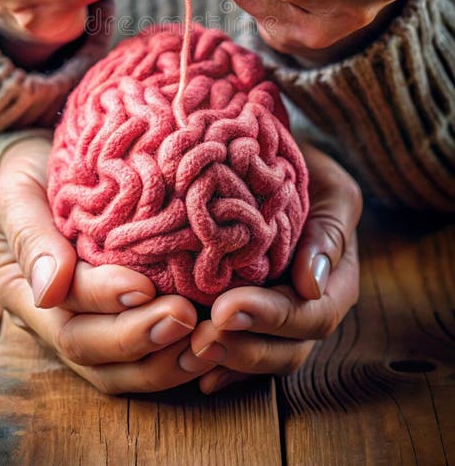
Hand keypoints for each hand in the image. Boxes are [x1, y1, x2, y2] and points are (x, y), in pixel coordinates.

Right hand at [0, 137, 216, 394]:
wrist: (52, 168)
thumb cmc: (33, 175)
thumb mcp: (18, 192)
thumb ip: (31, 235)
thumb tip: (49, 288)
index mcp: (23, 292)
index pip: (64, 311)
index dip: (104, 301)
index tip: (144, 285)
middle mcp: (53, 321)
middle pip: (93, 353)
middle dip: (141, 339)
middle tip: (186, 317)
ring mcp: (88, 328)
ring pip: (121, 371)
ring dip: (166, 363)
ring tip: (207, 341)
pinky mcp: (123, 325)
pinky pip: (147, 359)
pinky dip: (179, 358)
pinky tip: (213, 343)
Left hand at [177, 143, 362, 394]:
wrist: (274, 158)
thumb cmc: (307, 168)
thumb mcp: (331, 188)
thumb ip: (329, 231)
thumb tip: (312, 284)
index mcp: (336, 282)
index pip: (313, 316)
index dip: (272, 319)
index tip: (227, 308)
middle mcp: (309, 308)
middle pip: (287, 350)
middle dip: (245, 349)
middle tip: (200, 338)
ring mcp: (280, 318)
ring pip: (261, 358)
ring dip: (226, 361)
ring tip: (189, 350)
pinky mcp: (250, 316)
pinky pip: (238, 351)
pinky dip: (216, 363)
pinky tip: (185, 362)